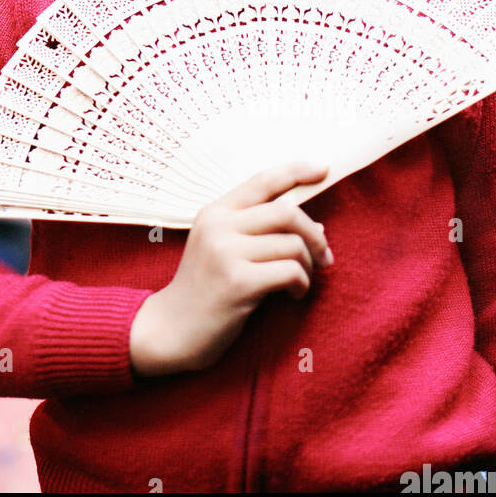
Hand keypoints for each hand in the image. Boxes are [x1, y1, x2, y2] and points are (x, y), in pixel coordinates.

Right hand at [130, 161, 331, 378]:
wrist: (171, 328)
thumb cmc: (205, 289)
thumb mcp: (222, 247)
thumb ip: (259, 231)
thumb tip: (317, 227)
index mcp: (215, 211)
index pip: (262, 181)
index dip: (296, 171)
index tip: (324, 168)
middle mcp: (219, 225)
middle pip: (287, 212)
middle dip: (315, 235)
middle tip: (324, 257)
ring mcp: (226, 252)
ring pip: (293, 245)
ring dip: (308, 266)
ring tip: (300, 281)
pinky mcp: (237, 282)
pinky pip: (290, 272)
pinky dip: (302, 284)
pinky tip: (293, 295)